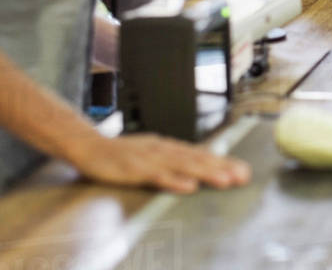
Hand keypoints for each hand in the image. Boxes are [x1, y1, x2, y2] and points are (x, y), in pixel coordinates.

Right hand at [67, 132, 250, 194]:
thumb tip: (195, 166)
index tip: (243, 171)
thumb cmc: (119, 154)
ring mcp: (149, 158)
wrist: (87, 146)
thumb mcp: (150, 154)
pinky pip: (156, 176)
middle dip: (222, 168)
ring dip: (206, 173)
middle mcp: (162, 150)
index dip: (223, 162)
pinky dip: (173, 181)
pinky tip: (188, 186)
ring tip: (226, 180)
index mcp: (168, 147)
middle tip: (243, 176)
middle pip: (197, 159)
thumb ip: (171, 160)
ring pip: (182, 166)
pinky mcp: (133, 169)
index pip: (201, 155)